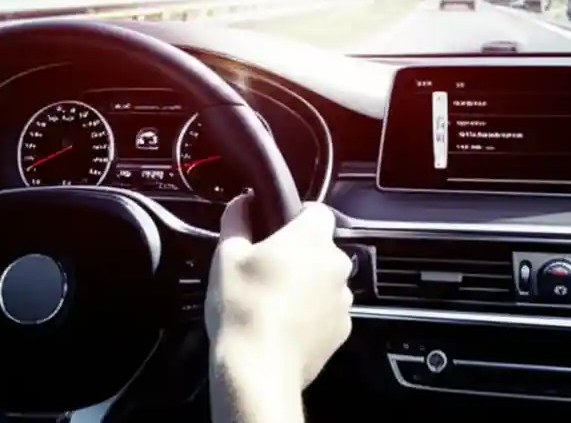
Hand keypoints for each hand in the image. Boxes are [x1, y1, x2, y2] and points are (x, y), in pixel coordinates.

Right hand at [206, 195, 351, 390]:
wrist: (259, 368)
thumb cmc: (242, 305)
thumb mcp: (227, 255)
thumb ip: (237, 219)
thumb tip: (242, 203)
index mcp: (312, 237)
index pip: (316, 210)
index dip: (295, 216)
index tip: (274, 230)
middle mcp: (336, 263)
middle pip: (321, 248)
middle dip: (299, 255)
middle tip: (266, 269)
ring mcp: (343, 299)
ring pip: (325, 281)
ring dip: (307, 285)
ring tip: (274, 302)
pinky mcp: (342, 330)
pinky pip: (327, 311)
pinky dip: (312, 314)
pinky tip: (285, 325)